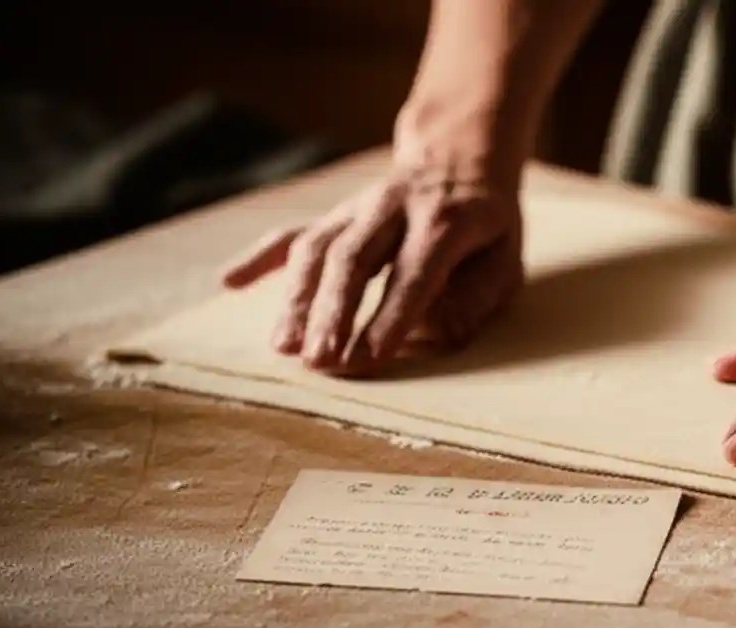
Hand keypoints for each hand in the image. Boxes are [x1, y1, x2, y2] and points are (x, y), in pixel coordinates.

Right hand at [221, 168, 522, 375]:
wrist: (459, 159)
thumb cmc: (486, 228)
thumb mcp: (504, 260)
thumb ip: (475, 298)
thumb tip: (437, 333)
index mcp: (445, 221)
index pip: (414, 272)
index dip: (392, 315)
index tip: (371, 357)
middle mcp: (394, 208)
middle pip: (354, 258)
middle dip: (334, 313)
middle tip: (320, 361)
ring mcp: (357, 208)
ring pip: (318, 247)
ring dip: (298, 299)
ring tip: (285, 346)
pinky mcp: (335, 214)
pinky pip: (293, 232)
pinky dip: (260, 256)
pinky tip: (230, 281)